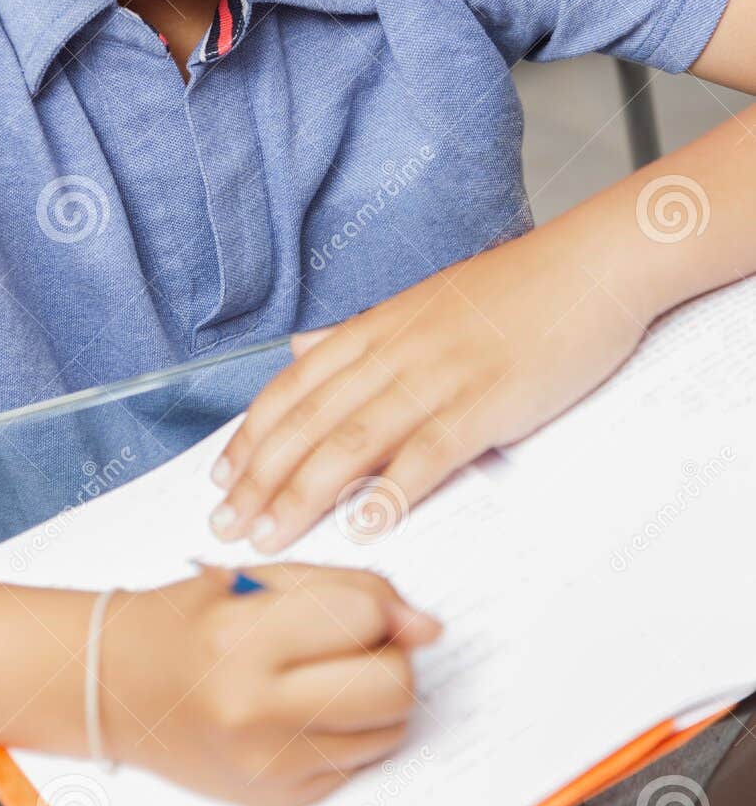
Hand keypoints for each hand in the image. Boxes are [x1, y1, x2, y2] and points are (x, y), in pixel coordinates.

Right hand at [101, 564, 439, 805]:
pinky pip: (360, 762)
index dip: (376, 605)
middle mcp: (255, 712)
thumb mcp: (261, 578)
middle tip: (355, 642)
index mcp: (242, 639)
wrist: (117, 687)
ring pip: (390, 729)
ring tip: (325, 673)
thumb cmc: (188, 619)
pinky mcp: (282, 801)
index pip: (367, 617)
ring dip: (377, 696)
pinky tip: (305, 708)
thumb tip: (426, 626)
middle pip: (394, 685)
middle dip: (392, 656)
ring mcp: (270, 766)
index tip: (357, 605)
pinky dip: (351, 731)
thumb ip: (349, 589)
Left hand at [208, 229, 648, 553]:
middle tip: (226, 527)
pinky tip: (364, 526)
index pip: (293, 387)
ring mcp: (436, 376)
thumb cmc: (512, 292)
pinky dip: (391, 491)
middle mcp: (393, 351)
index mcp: (376, 328)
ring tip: (271, 538)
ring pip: (351, 440)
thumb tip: (304, 348)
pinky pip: (427, 452)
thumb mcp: (420, 303)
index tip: (220, 479)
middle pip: (308, 421)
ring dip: (303, 495)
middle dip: (260, 479)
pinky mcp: (484, 402)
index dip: (251, 436)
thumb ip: (361, 334)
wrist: (587, 267)